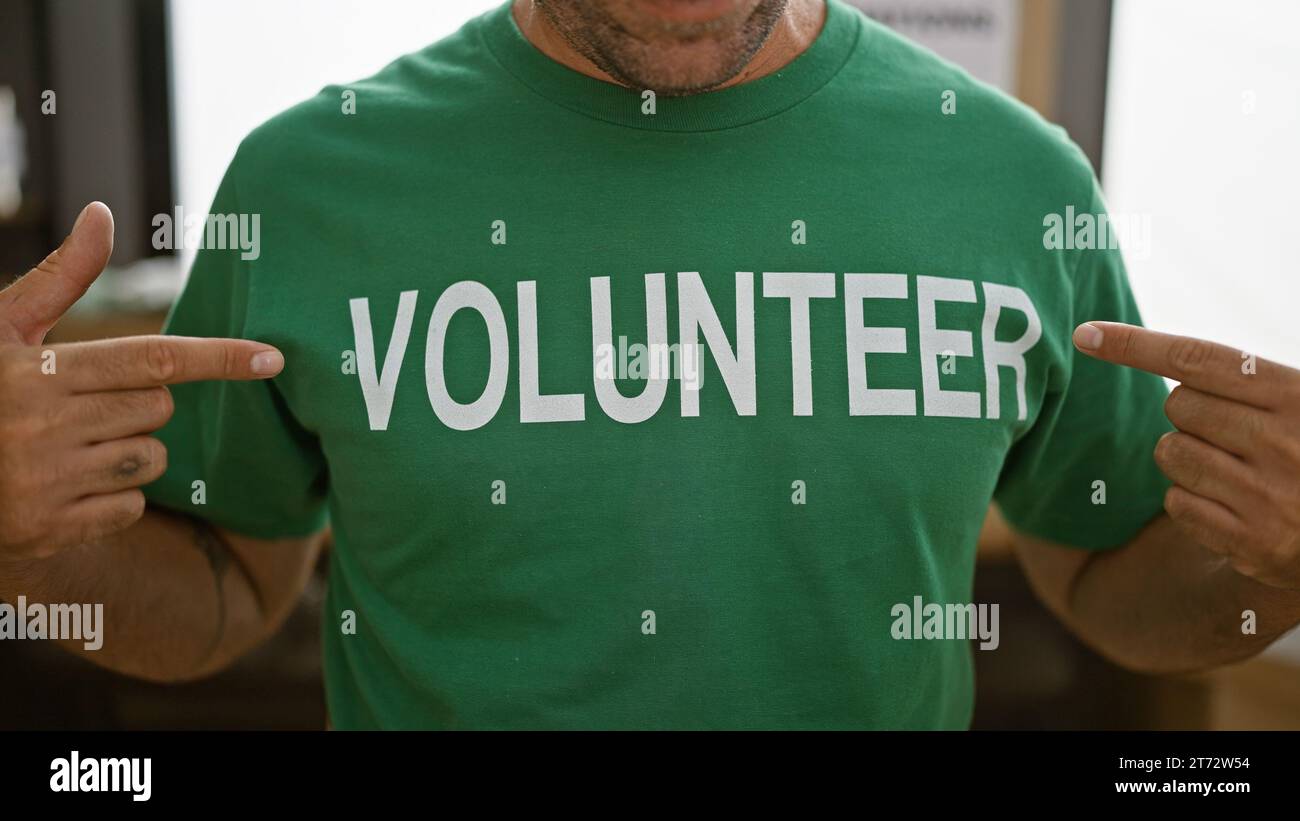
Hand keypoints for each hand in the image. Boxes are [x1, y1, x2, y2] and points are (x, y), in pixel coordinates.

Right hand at [0, 202, 283, 559]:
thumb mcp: (2, 327)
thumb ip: (61, 277)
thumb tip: (101, 213)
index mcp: (36, 370)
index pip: (153, 359)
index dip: (219, 358)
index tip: (272, 358)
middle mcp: (42, 426)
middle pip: (158, 409)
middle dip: (139, 404)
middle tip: (84, 406)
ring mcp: (45, 483)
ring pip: (152, 460)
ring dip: (129, 451)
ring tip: (69, 446)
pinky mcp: (48, 530)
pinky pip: (130, 507)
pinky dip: (114, 497)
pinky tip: (66, 485)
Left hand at [1074, 321, 1299, 589]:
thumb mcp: (1297, 402)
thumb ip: (1241, 380)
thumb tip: (1129, 344)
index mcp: (1298, 396)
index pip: (1198, 359)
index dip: (1136, 345)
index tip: (1086, 334)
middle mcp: (1285, 442)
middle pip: (1178, 404)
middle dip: (1190, 414)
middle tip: (1230, 432)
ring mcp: (1269, 495)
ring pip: (1170, 453)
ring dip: (1186, 457)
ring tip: (1232, 470)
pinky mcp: (1254, 542)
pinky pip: (1176, 503)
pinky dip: (1191, 502)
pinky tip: (1231, 507)